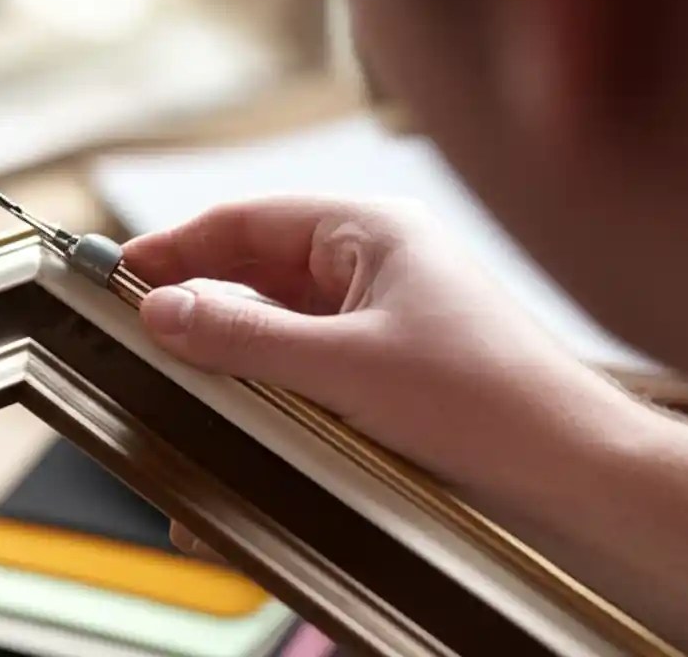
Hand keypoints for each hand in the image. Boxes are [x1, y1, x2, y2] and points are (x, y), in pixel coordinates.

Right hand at [124, 198, 687, 649]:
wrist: (569, 467)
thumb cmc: (481, 400)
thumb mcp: (343, 365)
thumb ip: (244, 334)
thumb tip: (162, 308)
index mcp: (369, 230)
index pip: (248, 221)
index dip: (177, 244)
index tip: (119, 271)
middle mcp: (372, 261)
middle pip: (257, 264)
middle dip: (196, 293)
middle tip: (133, 323)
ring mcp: (380, 310)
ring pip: (277, 312)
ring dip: (228, 337)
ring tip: (173, 364)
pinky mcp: (384, 358)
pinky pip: (304, 351)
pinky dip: (263, 369)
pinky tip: (234, 396)